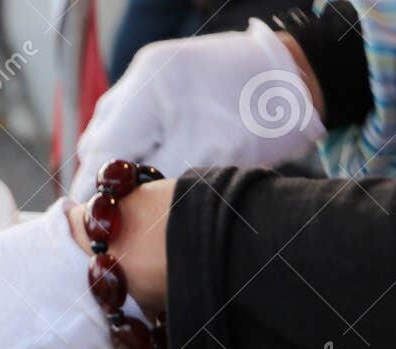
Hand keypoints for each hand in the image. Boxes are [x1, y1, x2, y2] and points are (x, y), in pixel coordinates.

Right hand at [69, 21, 324, 199]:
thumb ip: (153, 188)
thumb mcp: (207, 163)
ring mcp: (149, 74)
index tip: (98, 228)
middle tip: (121, 217)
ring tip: (138, 195)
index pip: (98, 155)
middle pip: (97, 142)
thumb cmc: (263, 120)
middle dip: (104, 181)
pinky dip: (134, 146)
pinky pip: (129, 118)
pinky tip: (151, 168)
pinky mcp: (161, 78)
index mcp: (149, 91)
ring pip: (109, 130)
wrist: (301, 77)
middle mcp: (140, 77)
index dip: (94, 196)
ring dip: (118, 164)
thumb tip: (117, 218)